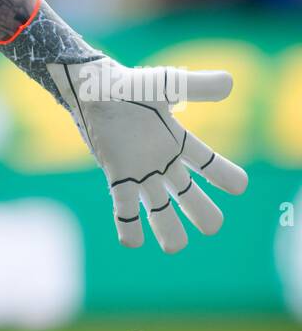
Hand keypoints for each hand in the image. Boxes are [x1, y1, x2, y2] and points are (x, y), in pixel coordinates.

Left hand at [47, 59, 247, 253]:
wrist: (90, 88)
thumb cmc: (127, 84)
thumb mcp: (163, 84)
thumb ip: (195, 86)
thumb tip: (230, 83)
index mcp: (178, 141)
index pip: (211, 164)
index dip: (227, 176)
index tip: (238, 186)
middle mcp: (163, 161)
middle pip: (191, 197)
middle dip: (203, 213)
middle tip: (210, 226)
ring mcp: (141, 172)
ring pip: (161, 210)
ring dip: (168, 229)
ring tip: (174, 247)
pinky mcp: (117, 176)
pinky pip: (126, 208)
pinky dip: (129, 226)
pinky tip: (132, 242)